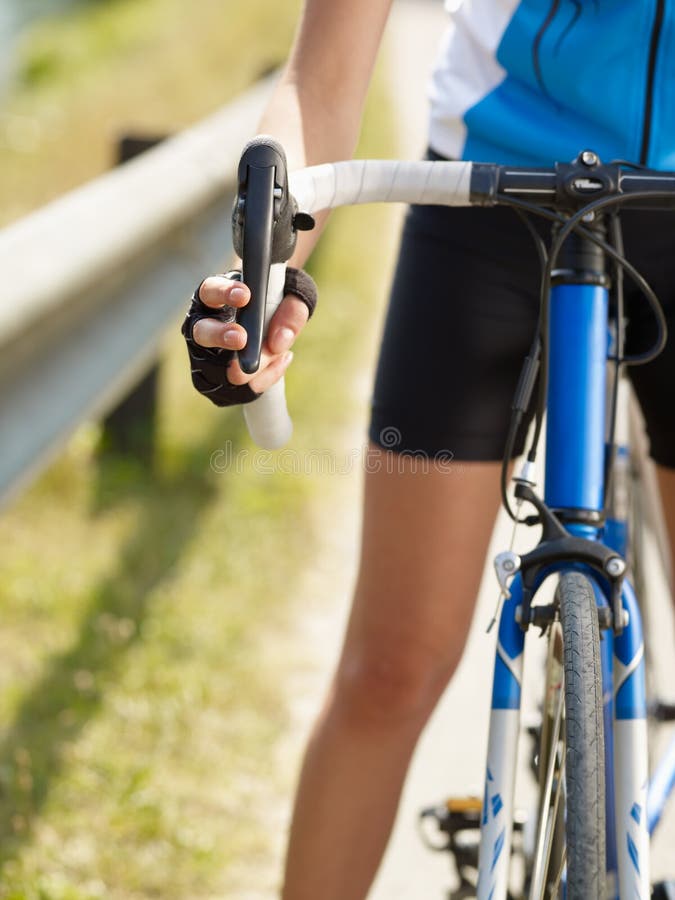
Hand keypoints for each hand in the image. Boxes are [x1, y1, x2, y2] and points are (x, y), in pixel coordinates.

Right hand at [192, 273, 309, 393]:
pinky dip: (263, 379)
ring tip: (269, 358)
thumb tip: (279, 342)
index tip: (245, 296)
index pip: (210, 290)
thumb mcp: (293, 298)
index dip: (223, 293)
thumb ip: (292, 310)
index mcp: (217, 296)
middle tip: (241, 338)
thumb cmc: (278, 305)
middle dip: (221, 336)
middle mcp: (206, 326)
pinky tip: (280, 362)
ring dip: (246, 368)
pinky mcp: (220, 380)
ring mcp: (209, 356)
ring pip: (218, 367)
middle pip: (202, 333)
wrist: (277, 330)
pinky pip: (238, 387)